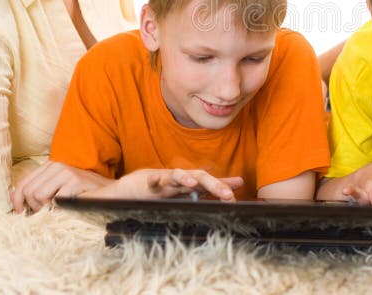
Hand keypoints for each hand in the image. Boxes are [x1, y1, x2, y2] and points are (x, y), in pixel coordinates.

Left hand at [11, 160, 111, 212]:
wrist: (107, 194)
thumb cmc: (80, 194)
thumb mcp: (55, 188)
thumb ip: (36, 189)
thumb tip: (11, 195)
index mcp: (50, 166)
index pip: (22, 183)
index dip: (16, 200)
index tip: (20, 212)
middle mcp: (57, 166)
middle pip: (28, 191)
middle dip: (34, 207)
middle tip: (46, 211)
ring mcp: (66, 172)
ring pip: (38, 196)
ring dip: (46, 208)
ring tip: (58, 208)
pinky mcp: (74, 181)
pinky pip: (53, 201)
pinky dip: (58, 209)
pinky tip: (68, 207)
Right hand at [88, 168, 244, 200]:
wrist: (131, 188)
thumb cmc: (163, 189)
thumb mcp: (188, 190)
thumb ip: (213, 187)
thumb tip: (240, 183)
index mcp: (190, 183)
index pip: (210, 182)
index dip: (223, 187)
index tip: (235, 194)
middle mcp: (179, 180)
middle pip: (198, 177)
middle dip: (213, 184)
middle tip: (227, 194)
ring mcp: (163, 181)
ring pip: (175, 176)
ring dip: (184, 178)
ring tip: (194, 184)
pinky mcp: (146, 184)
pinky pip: (150, 181)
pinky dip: (153, 179)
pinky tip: (155, 180)